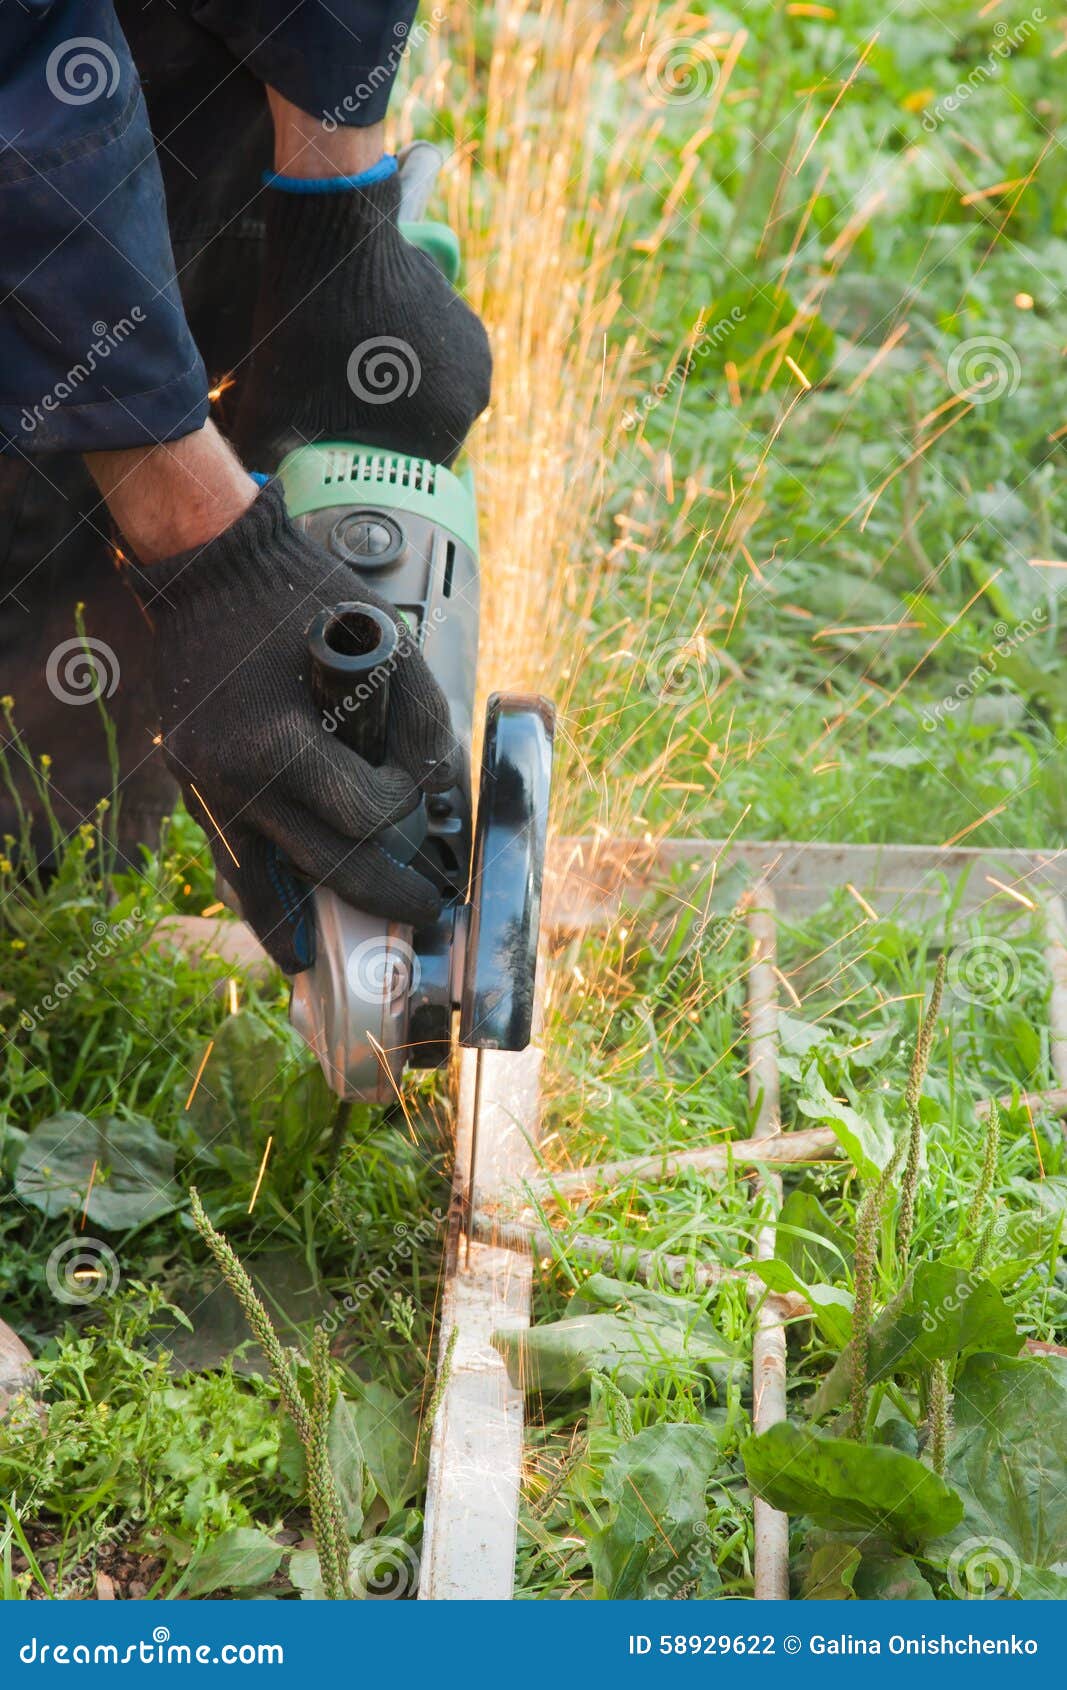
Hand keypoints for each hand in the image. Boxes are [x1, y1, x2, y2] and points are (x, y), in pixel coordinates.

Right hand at [129, 478, 458, 971]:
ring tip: (329, 962)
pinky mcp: (191, 782)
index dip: (403, 818)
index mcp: (271, 741)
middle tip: (425, 913)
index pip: (358, 816)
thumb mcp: (381, 641)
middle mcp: (228, 777)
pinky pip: (230, 855)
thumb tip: (443, 790)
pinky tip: (284, 929)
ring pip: (258, 881)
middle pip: (316, 865)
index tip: (422, 804)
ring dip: (301, 923)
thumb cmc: (299, 596)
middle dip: (379, 895)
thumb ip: (422, 719)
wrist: (206, 567)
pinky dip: (260, 894)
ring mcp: (201, 785)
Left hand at [234, 170, 491, 472]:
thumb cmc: (309, 326)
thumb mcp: (273, 409)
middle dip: (383, 439)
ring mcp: (477, 359)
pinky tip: (372, 358)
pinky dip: (409, 371)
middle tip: (337, 424)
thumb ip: (259, 462)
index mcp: (443, 428)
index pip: (407, 479)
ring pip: (429, 405)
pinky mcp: (468, 326)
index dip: (370, 476)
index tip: (339, 463)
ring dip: (398, 406)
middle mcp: (473, 398)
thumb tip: (246, 503)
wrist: (334, 236)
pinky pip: (438, 370)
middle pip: (420, 442)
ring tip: (351, 389)